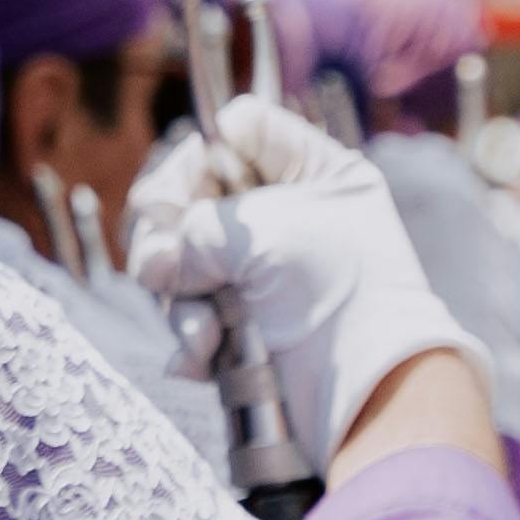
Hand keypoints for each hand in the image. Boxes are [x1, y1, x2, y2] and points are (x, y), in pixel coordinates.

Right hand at [128, 94, 488, 468]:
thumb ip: (196, 228)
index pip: (240, 133)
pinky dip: (192, 336)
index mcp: (314, 173)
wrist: (368, 386)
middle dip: (169, 230)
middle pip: (194, 197)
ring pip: (181, 262)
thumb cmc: (338, 290)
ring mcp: (260, 273)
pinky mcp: (242, 325)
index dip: (205, 152)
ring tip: (200, 328)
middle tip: (159, 261)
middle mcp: (285, 217)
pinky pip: (189, 314)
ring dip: (180, 296)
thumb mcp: (263, 233)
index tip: (191, 180)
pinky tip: (204, 354)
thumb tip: (151, 264)